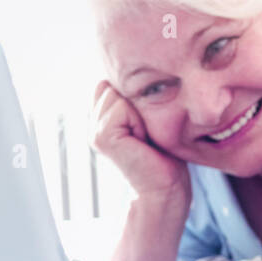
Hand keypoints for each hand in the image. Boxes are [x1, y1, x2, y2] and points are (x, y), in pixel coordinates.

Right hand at [91, 80, 189, 201]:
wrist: (165, 189)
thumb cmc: (166, 155)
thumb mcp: (151, 117)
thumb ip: (136, 97)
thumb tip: (134, 72)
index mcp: (104, 114)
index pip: (115, 80)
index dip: (138, 95)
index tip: (148, 122)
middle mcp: (95, 121)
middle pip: (115, 83)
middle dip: (137, 101)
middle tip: (147, 131)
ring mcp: (95, 129)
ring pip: (118, 93)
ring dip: (139, 111)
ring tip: (145, 136)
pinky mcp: (101, 137)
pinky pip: (120, 107)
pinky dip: (137, 121)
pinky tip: (142, 141)